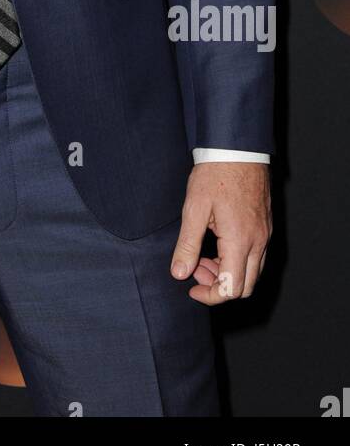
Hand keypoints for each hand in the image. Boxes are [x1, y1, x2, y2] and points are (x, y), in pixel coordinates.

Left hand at [170, 162, 271, 303]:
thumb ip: (187, 244)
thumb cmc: (215, 174)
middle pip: (246, 286)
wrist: (237, 149)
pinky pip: (256, 256)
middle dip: (219, 286)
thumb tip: (179, 273)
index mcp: (240, 241)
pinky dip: (238, 260)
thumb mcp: (194, 208)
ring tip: (204, 255)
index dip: (210, 296)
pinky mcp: (265, 226)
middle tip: (196, 269)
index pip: (230, 288)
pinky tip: (218, 244)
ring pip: (253, 272)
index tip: (191, 288)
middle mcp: (258, 242)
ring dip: (228, 273)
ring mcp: (265, 234)